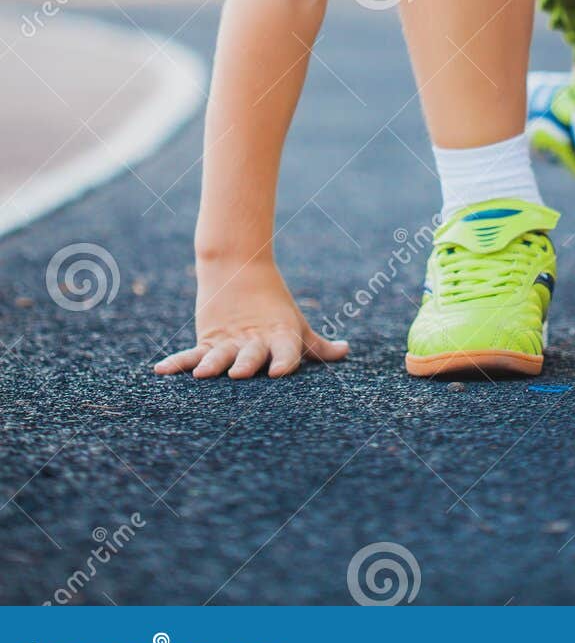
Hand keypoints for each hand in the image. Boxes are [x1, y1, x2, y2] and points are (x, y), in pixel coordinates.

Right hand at [154, 256, 348, 379]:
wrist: (239, 268)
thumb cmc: (274, 306)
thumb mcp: (297, 326)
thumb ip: (318, 346)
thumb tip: (345, 351)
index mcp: (280, 337)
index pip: (287, 351)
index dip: (286, 360)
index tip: (281, 372)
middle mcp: (254, 341)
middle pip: (251, 355)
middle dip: (247, 364)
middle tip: (241, 373)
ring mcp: (228, 341)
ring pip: (220, 355)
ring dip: (213, 364)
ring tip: (203, 374)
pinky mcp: (207, 339)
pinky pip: (190, 354)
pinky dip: (176, 363)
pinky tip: (160, 372)